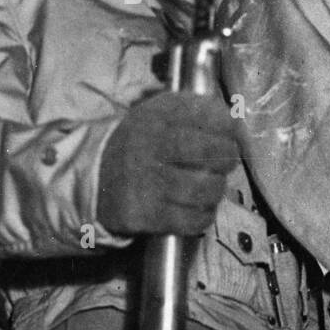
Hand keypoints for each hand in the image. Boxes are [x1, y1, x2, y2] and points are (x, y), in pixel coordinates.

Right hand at [97, 90, 237, 235]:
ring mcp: (145, 181)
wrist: (94, 178)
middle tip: (226, 162)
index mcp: (154, 116)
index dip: (226, 125)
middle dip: (228, 158)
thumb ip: (192, 110)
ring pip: (204, 188)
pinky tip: (199, 208)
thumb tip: (234, 119)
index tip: (230, 132)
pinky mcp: (144, 214)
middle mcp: (148, 145)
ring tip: (211, 186)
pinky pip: (192, 219)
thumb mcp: (156, 115)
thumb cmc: (139, 145)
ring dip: (217, 189)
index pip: (205, 114)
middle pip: (210, 151)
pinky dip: (204, 215)